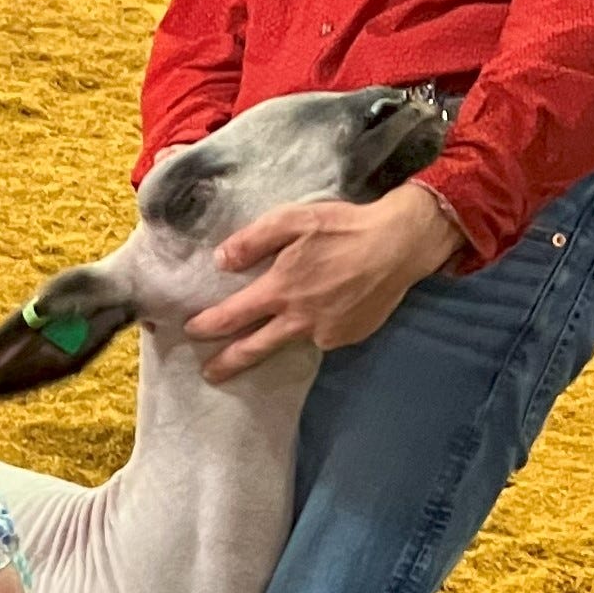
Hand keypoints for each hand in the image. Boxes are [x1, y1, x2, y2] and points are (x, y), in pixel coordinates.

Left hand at [185, 184, 461, 382]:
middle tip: (210, 373)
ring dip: (274, 343)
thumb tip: (221, 261)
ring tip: (267, 338)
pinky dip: (315, 327)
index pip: (233, 316)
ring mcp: (326, 332)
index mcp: (281, 290)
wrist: (401, 244)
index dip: (208, 325)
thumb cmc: (345, 227)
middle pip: (254, 349)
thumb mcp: (294, 219)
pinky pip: (322, 337)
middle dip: (228, 363)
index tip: (192, 330)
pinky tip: (323, 309)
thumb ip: (254, 240)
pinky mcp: (348, 336)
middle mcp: (300, 319)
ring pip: (291, 342)